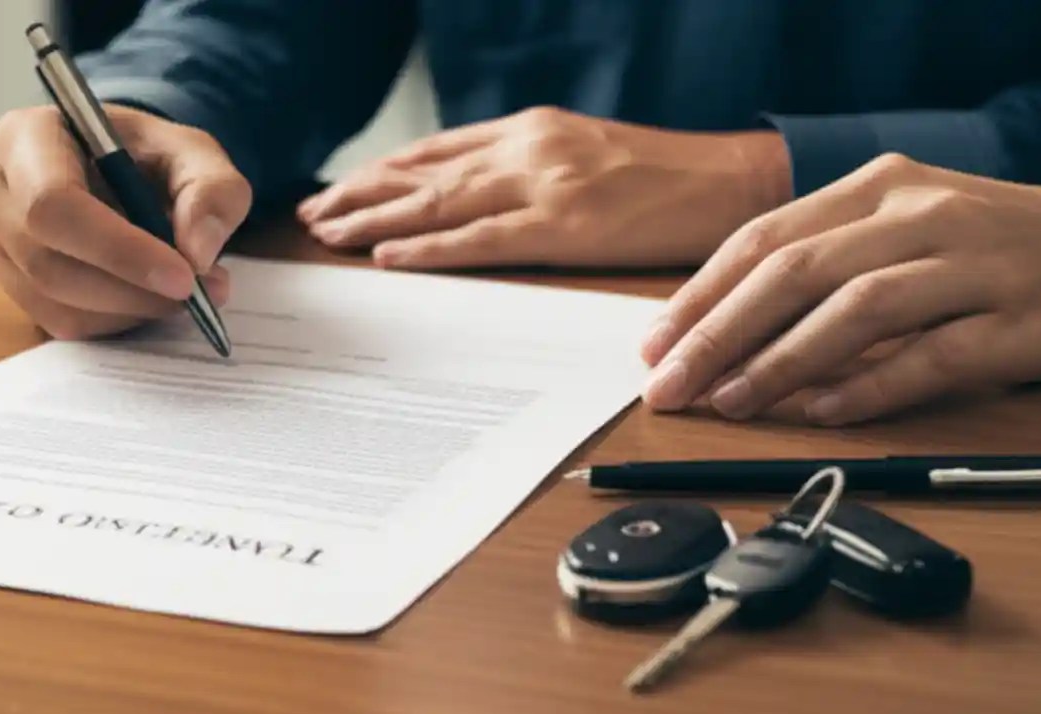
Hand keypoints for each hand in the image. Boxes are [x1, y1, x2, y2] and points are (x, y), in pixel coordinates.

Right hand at [0, 104, 251, 339]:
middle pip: (47, 261)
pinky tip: (146, 298)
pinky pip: (57, 320)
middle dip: (131, 289)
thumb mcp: (197, 155)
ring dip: (128, 309)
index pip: (54, 203)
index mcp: (27, 135)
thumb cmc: (152, 156)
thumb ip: (212, 192)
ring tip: (181, 294)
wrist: (122, 169)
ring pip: (52, 300)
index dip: (119, 250)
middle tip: (195, 294)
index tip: (183, 278)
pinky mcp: (7, 279)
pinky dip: (114, 321)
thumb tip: (198, 252)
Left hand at [297, 107, 790, 268]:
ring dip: (376, 220)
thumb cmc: (663, 177)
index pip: (437, 151)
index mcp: (533, 130)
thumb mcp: (586, 154)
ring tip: (328, 234)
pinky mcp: (563, 226)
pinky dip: (429, 249)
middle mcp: (528, 149)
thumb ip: (530, 166)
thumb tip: (476, 192)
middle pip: (424, 173)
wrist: (728, 183)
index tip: (341, 190)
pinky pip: (480, 240)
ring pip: (439, 203)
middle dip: (362, 194)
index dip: (383, 172)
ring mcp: (544, 185)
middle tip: (312, 215)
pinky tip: (388, 256)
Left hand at [640, 153, 1040, 425]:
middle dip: (719, 333)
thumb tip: (725, 331)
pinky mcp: (1017, 321)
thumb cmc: (989, 245)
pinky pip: (930, 357)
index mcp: (877, 188)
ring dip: (781, 360)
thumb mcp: (901, 227)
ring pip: (857, 309)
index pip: (764, 239)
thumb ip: (822, 262)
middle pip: (795, 271)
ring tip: (729, 402)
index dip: (700, 296)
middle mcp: (919, 215)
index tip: (653, 346)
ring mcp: (972, 265)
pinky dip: (868, 387)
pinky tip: (820, 412)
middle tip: (668, 386)